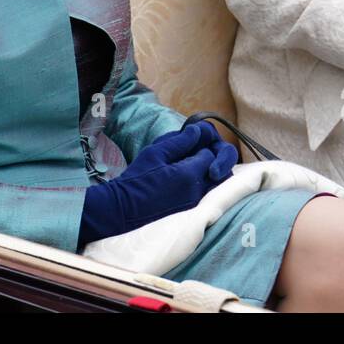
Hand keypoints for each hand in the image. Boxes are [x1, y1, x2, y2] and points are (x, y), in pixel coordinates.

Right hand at [78, 147, 223, 246]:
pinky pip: (206, 196)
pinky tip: (185, 181)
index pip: (209, 154)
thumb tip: (197, 131)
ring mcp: (194, 204)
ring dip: (210, 174)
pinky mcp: (190, 212)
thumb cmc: (137, 178)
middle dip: (213, 161)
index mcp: (188, 174)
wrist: (123, 210)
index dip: (200, 147)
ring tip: (191, 167)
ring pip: (216, 186)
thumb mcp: (155, 153)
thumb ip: (179, 141)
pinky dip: (203, 186)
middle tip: (195, 155)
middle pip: (220, 172)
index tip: (187, 146)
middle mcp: (196, 191)